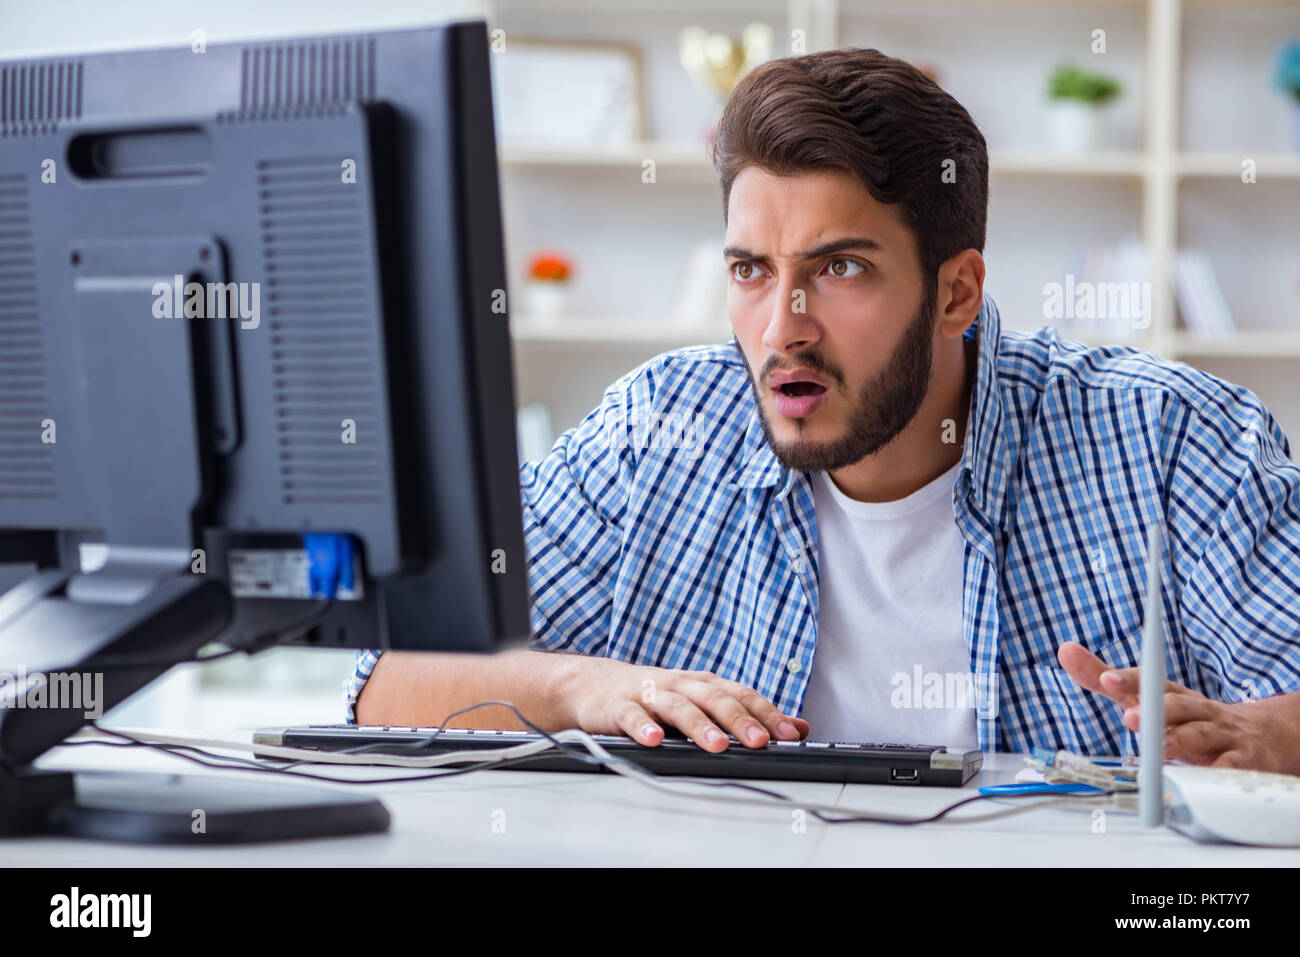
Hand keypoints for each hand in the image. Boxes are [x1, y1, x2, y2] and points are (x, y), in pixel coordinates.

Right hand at [551, 655, 808, 751]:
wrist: (596, 686)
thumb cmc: (657, 697)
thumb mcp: (704, 701)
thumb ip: (749, 714)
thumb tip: (799, 727)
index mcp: (704, 684)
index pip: (742, 694)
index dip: (767, 713)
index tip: (790, 735)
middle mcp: (681, 685)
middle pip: (714, 698)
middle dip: (738, 720)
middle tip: (759, 742)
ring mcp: (650, 694)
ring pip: (678, 707)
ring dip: (699, 726)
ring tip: (717, 746)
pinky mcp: (619, 706)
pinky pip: (632, 715)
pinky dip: (644, 727)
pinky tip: (655, 739)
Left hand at [1057, 641, 1299, 773]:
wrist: (1258, 735)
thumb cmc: (1190, 718)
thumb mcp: (1148, 698)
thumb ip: (1107, 681)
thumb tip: (1066, 651)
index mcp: (1173, 694)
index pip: (1149, 682)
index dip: (1129, 681)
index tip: (1107, 678)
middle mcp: (1198, 710)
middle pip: (1177, 706)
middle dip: (1154, 711)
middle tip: (1131, 718)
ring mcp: (1221, 734)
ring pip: (1201, 734)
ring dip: (1180, 740)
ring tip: (1160, 747)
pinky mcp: (1242, 761)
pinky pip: (1230, 767)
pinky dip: (1217, 772)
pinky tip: (1202, 776)